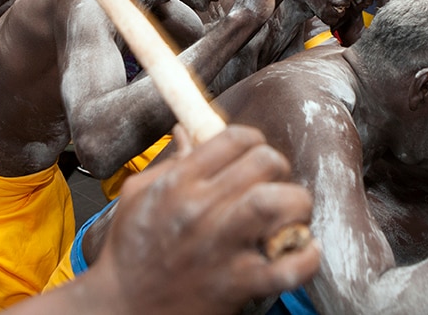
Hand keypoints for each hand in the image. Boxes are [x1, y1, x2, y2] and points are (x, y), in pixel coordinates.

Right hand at [98, 125, 319, 314]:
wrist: (121, 308)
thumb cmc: (130, 251)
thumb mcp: (138, 195)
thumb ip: (170, 162)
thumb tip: (188, 130)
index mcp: (179, 184)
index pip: (234, 138)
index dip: (253, 140)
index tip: (253, 153)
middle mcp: (201, 210)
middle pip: (265, 163)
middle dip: (278, 167)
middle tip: (273, 183)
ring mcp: (221, 248)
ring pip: (278, 203)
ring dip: (296, 203)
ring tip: (291, 213)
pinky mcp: (237, 284)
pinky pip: (287, 267)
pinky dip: (306, 257)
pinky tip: (304, 249)